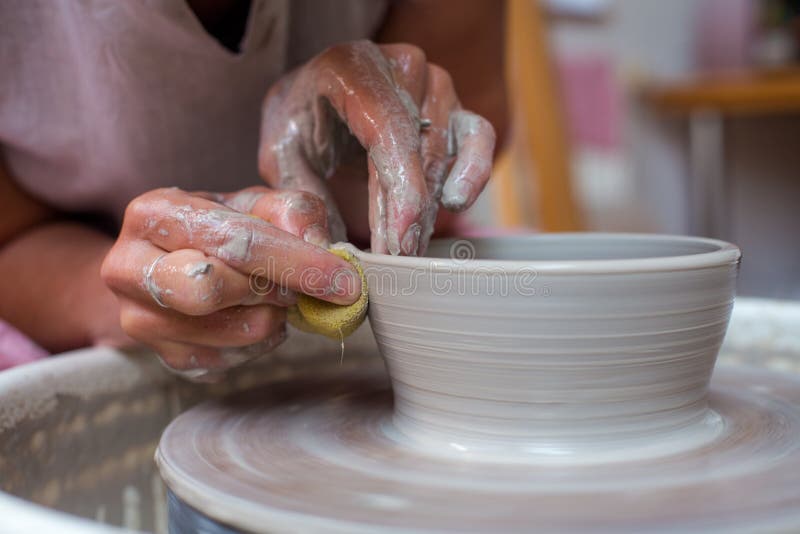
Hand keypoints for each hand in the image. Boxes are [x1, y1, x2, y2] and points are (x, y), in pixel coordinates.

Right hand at [101, 186, 359, 381]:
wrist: (182, 259)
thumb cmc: (227, 226)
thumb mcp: (262, 204)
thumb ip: (296, 215)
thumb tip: (320, 251)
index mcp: (154, 212)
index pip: (232, 240)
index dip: (295, 263)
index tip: (343, 282)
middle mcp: (128, 265)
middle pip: (207, 291)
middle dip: (267, 291)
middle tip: (294, 288)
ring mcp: (137, 317)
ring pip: (223, 333)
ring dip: (269, 320)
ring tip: (275, 301)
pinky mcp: (157, 355)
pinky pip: (223, 362)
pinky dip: (256, 344)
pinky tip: (256, 319)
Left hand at [258, 40, 495, 255]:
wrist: (315, 97)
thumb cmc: (300, 122)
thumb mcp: (282, 155)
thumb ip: (298, 198)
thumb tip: (322, 250)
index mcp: (351, 66)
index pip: (388, 130)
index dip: (399, 190)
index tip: (398, 242)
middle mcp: (401, 67)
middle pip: (418, 150)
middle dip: (408, 214)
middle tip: (393, 261)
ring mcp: (434, 84)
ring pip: (443, 156)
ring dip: (428, 209)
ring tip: (406, 247)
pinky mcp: (455, 106)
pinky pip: (479, 138)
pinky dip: (474, 172)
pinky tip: (456, 203)